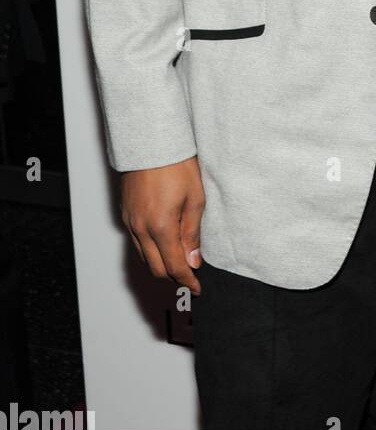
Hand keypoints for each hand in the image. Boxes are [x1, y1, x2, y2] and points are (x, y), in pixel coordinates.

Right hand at [121, 155, 205, 294]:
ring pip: (145, 257)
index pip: (174, 266)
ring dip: (161, 265)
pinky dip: (151, 250)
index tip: (196, 288)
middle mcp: (141, 228)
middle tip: (190, 279)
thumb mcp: (195, 198)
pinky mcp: (126, 214)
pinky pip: (137, 242)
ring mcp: (130, 222)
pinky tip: (164, 245)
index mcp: (160, 227)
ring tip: (180, 263)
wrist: (150, 142)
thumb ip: (192, 233)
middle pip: (156, 268)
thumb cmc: (175, 164)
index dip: (187, 280)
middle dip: (174, 277)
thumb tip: (194, 260)